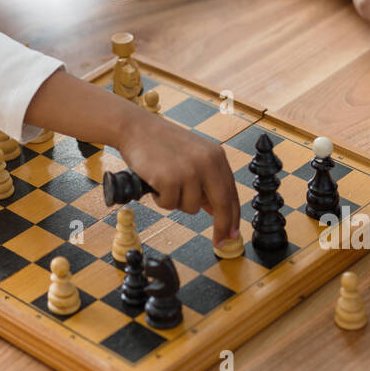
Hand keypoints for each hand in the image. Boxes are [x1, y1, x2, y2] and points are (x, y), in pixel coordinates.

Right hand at [116, 111, 239, 245]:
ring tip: (165, 183)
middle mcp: (206, 162)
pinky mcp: (169, 179)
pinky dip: (160, 199)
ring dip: (176, 202)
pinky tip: (155, 181)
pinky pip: (169, 205)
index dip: (233, 217)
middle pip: (221, 205)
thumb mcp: (193, 156)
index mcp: (216, 156)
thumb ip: (207, 180)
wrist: (135, 128)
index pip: (231, 192)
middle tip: (219, 242)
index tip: (233, 235)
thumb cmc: (161, 143)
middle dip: (221, 227)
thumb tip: (217, 210)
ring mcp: (188, 171)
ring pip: (191, 208)